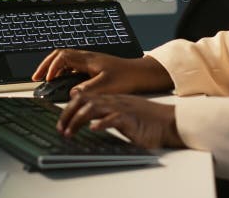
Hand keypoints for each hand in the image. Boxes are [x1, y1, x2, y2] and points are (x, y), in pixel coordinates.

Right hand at [31, 49, 173, 95]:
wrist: (141, 73)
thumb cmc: (127, 77)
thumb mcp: (107, 86)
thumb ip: (88, 89)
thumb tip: (72, 93)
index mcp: (88, 59)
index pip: (62, 57)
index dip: (51, 67)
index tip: (47, 79)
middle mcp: (86, 57)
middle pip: (59, 55)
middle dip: (46, 65)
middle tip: (36, 77)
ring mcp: (89, 61)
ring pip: (65, 60)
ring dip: (53, 68)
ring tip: (46, 79)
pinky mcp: (93, 66)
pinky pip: (72, 65)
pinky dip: (62, 72)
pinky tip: (62, 81)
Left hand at [58, 93, 183, 148]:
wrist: (168, 121)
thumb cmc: (146, 120)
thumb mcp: (121, 114)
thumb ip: (105, 115)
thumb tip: (86, 122)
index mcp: (110, 99)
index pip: (83, 98)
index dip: (69, 108)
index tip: (60, 122)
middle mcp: (113, 102)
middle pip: (84, 101)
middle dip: (68, 114)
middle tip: (60, 128)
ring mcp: (121, 109)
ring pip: (94, 108)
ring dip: (78, 120)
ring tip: (69, 132)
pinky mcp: (131, 119)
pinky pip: (114, 119)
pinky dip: (102, 123)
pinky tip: (94, 128)